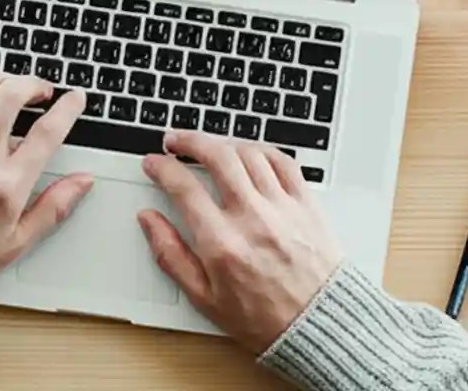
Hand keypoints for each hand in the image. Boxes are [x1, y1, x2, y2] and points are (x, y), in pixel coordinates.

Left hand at [0, 71, 92, 296]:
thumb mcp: (14, 244)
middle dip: (33, 84)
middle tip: (43, 89)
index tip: (75, 99)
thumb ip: (53, 209)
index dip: (67, 109)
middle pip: (10, 97)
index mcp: (6, 186)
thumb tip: (82, 183)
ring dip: (1, 78)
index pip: (46, 133)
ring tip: (12, 84)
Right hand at [137, 132, 341, 352]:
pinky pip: (283, 162)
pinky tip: (250, 154)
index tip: (155, 163)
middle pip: (217, 156)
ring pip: (249, 153)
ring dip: (224, 143)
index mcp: (222, 243)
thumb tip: (149, 221)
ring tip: (211, 148)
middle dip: (190, 141)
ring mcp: (282, 207)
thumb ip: (171, 255)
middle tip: (177, 142)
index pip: (183, 187)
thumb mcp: (204, 298)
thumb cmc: (263, 318)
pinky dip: (262, 150)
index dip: (162, 167)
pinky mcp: (306, 204)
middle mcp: (252, 218)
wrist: (317, 325)